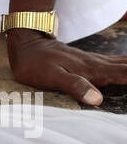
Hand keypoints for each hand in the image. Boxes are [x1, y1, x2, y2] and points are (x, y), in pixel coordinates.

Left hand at [7, 29, 126, 106]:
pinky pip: (117, 62)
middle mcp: (99, 66)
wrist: (26, 43)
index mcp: (94, 72)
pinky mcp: (90, 61)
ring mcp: (95, 62)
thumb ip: (75, 86)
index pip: (126, 75)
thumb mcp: (53, 78)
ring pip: (125, 63)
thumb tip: (98, 99)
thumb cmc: (36, 65)